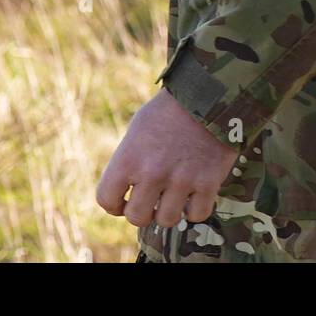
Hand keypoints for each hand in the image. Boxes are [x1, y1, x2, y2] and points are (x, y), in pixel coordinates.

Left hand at [96, 88, 236, 227]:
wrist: (207, 96)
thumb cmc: (168, 112)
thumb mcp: (138, 129)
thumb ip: (129, 162)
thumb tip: (125, 193)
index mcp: (130, 157)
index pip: (107, 199)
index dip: (114, 204)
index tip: (124, 201)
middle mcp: (153, 172)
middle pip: (137, 217)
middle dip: (143, 212)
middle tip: (152, 200)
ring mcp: (182, 180)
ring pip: (167, 220)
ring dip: (169, 211)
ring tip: (174, 196)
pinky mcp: (208, 183)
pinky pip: (197, 215)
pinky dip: (196, 209)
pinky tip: (194, 194)